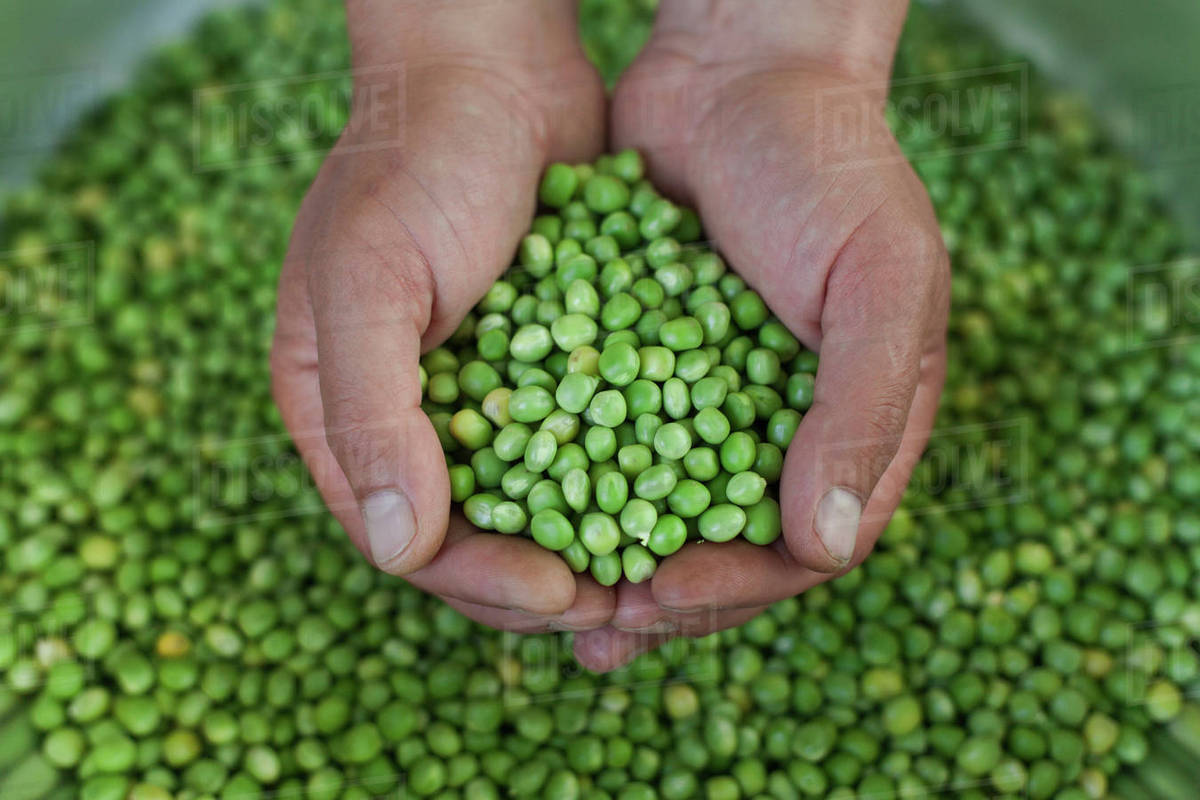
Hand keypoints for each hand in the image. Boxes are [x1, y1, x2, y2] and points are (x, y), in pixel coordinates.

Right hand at [271, 1, 614, 631]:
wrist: (489, 72)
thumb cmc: (413, 165)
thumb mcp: (367, 280)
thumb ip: (370, 413)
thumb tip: (397, 547)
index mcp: (339, 412)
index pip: (403, 535)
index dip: (480, 580)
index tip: (561, 594)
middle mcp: (406, 418)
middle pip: (471, 537)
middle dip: (543, 580)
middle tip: (625, 607)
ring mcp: (477, 395)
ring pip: (532, 504)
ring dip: (588, 546)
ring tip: (657, 576)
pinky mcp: (540, 367)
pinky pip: (577, 445)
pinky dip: (617, 480)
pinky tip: (675, 504)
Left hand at [573, 0, 949, 669]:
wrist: (741, 74)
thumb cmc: (833, 171)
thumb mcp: (882, 282)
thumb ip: (864, 411)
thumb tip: (822, 548)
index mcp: (858, 430)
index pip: (805, 549)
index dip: (738, 588)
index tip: (663, 597)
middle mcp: (784, 433)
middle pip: (726, 549)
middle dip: (663, 596)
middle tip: (594, 629)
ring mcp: (710, 403)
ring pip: (659, 510)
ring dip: (610, 561)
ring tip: (550, 598)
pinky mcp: (645, 367)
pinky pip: (609, 444)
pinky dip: (573, 483)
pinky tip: (522, 512)